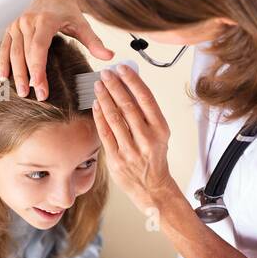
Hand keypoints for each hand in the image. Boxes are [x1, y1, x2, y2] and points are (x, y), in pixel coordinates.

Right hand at [0, 0, 115, 100]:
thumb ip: (94, 42)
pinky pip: (4, 48)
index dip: (38, 69)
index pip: (39, 48)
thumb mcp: (82, 24)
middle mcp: (27, 21)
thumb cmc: (69, 12)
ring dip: (15, 74)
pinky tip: (3, 78)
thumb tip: (110, 56)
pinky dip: (3, 63)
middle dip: (27, 76)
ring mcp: (17, 24)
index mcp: (45, 20)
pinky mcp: (10, 28)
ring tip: (20, 92)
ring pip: (12, 52)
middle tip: (31, 96)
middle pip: (24, 53)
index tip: (40, 87)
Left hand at [91, 65, 177, 209]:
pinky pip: (105, 133)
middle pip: (128, 106)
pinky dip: (99, 117)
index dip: (133, 81)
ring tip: (98, 85)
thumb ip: (145, 114)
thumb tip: (129, 87)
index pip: (146, 99)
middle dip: (115, 86)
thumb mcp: (158, 134)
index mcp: (161, 130)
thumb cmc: (153, 157)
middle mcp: (147, 139)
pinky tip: (95, 104)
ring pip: (115, 118)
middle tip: (105, 73)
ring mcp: (131, 150)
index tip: (122, 69)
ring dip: (104, 98)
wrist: (152, 188)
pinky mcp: (116, 159)